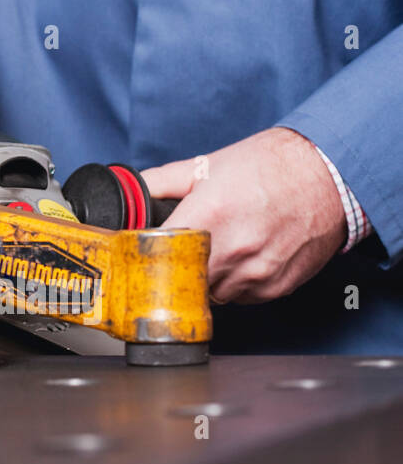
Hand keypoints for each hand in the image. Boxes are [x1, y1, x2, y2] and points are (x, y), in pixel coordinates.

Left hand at [141, 127, 346, 304]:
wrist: (329, 175)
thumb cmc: (271, 166)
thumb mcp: (207, 165)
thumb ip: (164, 181)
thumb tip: (135, 188)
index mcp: (207, 217)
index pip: (160, 253)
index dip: (150, 253)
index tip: (149, 252)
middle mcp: (231, 250)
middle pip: (185, 279)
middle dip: (180, 268)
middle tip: (185, 252)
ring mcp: (256, 273)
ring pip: (213, 294)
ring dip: (209, 280)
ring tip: (220, 252)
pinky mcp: (277, 286)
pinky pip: (243, 298)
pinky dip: (236, 285)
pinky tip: (244, 259)